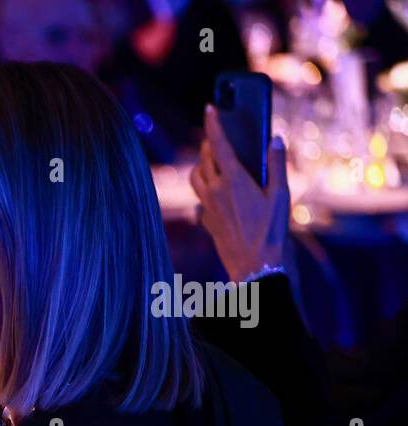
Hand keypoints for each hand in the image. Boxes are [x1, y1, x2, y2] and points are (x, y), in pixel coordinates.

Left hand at [190, 104, 290, 282]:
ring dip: (202, 165)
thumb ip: (277, 164)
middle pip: (204, 159)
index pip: (218, 144)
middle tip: (219, 137)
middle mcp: (214, 190)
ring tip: (215, 162)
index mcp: (233, 179)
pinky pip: (199, 199)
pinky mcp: (205, 221)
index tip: (209, 107)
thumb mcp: (281, 194)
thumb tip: (275, 139)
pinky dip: (205, 190)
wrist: (254, 265)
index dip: (213, 123)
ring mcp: (207, 206)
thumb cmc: (271, 230)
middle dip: (210, 145)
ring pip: (196, 178)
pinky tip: (216, 194)